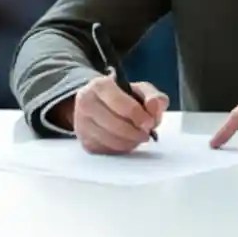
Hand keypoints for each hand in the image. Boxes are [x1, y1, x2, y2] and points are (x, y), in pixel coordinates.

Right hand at [53, 71, 168, 154]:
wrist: (99, 105)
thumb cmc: (123, 98)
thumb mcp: (140, 90)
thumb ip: (153, 96)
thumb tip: (154, 105)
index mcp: (99, 85)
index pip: (122, 105)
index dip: (139, 116)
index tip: (150, 122)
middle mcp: (86, 103)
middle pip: (116, 125)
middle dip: (136, 132)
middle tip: (146, 133)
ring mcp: (82, 124)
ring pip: (112, 140)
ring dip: (130, 142)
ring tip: (138, 136)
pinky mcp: (85, 142)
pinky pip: (108, 151)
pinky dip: (122, 149)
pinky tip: (127, 141)